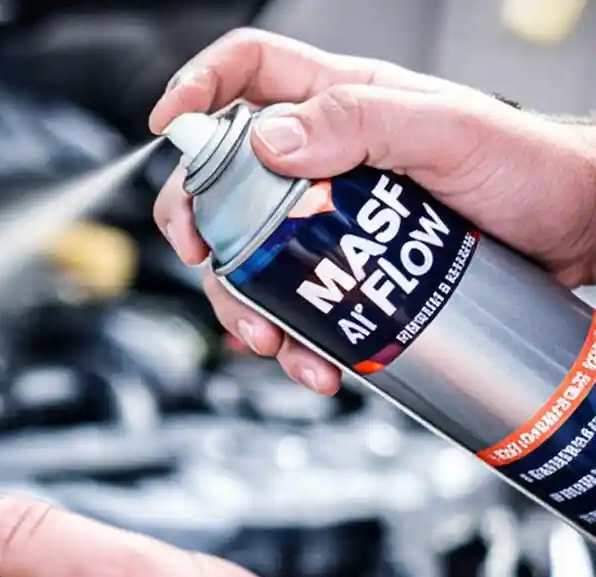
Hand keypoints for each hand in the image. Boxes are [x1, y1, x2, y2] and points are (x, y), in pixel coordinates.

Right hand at [149, 28, 595, 395]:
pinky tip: (309, 360)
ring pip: (250, 254)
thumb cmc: (532, 167)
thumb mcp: (448, 132)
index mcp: (339, 103)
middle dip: (197, 219)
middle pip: (222, 177)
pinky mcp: (348, 272)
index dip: (197, 89)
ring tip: (272, 338)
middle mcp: (322, 159)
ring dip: (242, 301)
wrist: (582, 235)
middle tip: (204, 253)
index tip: (165, 126)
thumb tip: (269, 140)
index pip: (247, 71)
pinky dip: (289, 339)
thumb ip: (360, 121)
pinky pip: (293, 304)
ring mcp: (330, 219)